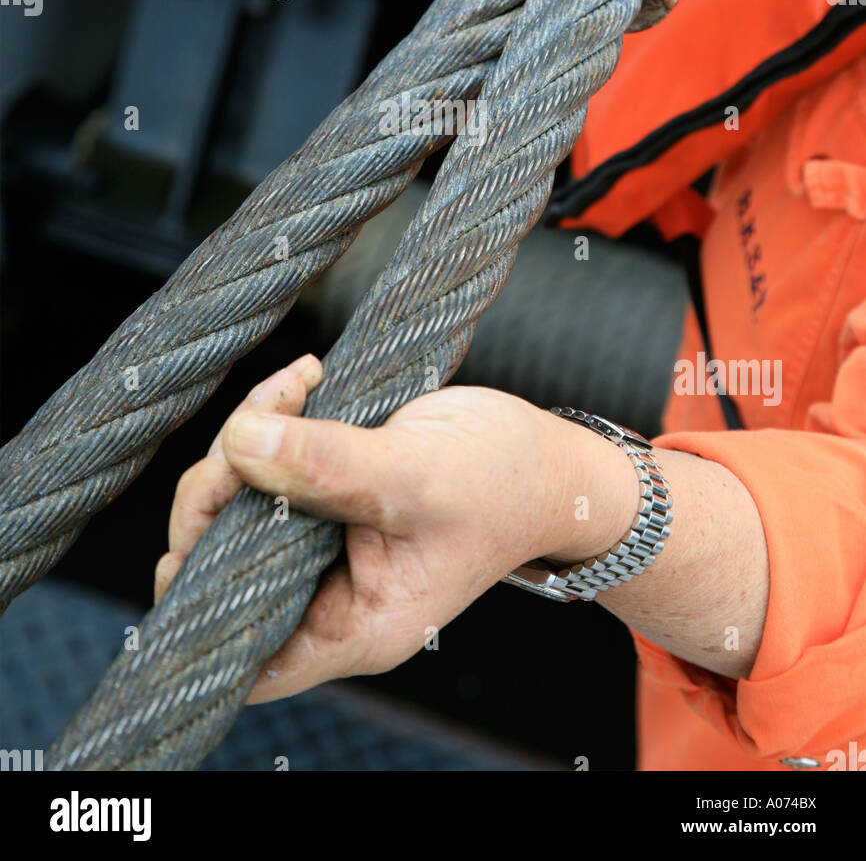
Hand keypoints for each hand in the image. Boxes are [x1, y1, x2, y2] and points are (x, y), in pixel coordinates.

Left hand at [155, 356, 635, 701]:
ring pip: (241, 507)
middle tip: (263, 416)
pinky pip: (271, 469)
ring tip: (294, 386)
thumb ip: (326, 465)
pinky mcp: (329, 502)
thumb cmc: (505, 481)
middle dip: (227, 483)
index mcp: (354, 626)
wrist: (554, 461)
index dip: (200, 585)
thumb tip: (238, 445)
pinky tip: (301, 382)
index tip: (217, 503)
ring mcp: (327, 549)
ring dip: (250, 440)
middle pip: (224, 562)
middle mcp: (330, 598)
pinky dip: (273, 423)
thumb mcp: (415, 473)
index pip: (240, 644)